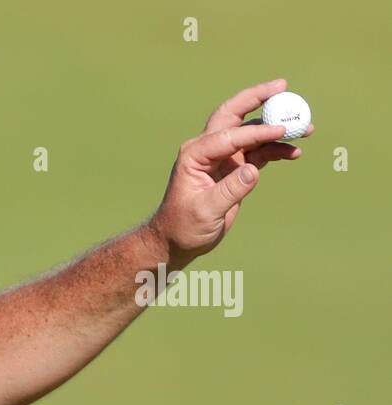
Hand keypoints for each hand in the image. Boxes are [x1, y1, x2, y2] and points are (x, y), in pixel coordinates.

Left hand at [147, 78, 312, 262]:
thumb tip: (253, 170)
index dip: (256, 131)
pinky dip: (276, 150)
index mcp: (194, 155)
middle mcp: (207, 149)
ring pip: (251, 133)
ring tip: (305, 128)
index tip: (281, 129)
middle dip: (258, 98)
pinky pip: (259, 152)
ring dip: (277, 128)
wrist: (178, 239)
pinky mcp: (234, 168)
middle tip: (283, 85)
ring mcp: (222, 157)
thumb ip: (229, 191)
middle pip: (234, 114)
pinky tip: (294, 152)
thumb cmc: (183, 226)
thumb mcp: (205, 211)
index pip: (229, 135)